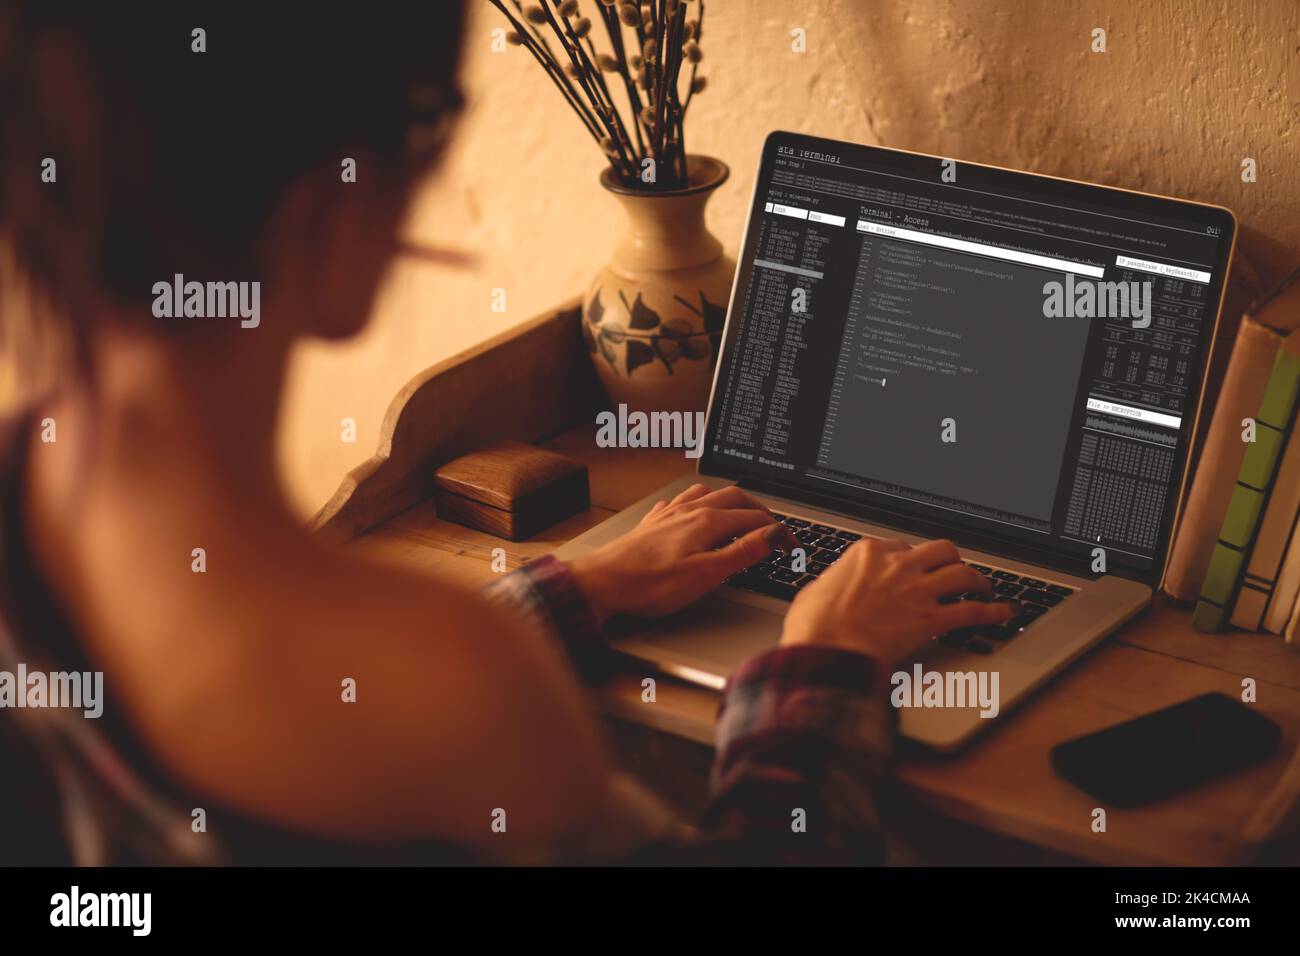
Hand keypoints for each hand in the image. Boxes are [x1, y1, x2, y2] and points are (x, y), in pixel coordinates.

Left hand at [567, 483, 800, 621]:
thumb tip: (773, 536)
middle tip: (773, 526)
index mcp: (707, 521)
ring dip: (730, 500)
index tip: (793, 546)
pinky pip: (681, 501)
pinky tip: (694, 511)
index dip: (780, 531)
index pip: (755, 518)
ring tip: (741, 512)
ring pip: (708, 494)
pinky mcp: (652, 523)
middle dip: (759, 508)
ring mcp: (669, 514)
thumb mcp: (706, 574)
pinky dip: (699, 503)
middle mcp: (689, 510)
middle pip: (734, 497)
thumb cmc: (649, 584)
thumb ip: (742, 552)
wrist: (602, 583)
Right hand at [780, 537, 1017, 666]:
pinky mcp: (932, 619)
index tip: (912, 568)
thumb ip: (832, 584)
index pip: (900, 545)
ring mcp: (918, 591)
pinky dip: (994, 611)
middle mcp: (898, 565)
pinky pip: (973, 610)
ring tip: (984, 586)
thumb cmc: (813, 627)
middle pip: (940, 550)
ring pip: (962, 573)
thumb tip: (830, 591)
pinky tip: (1005, 613)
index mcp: (869, 553)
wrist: (824, 651)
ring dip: (978, 579)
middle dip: (950, 559)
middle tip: (953, 569)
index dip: (909, 558)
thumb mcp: (814, 592)